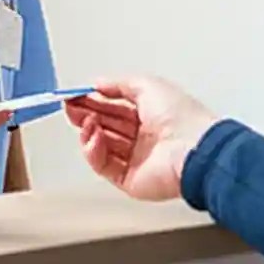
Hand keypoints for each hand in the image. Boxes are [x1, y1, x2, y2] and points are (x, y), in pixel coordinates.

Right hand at [65, 76, 219, 201]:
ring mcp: (136, 159)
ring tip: (84, 121)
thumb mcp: (147, 86)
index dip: (94, 100)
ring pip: (101, 146)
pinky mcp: (130, 179)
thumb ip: (118, 84)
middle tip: (70, 106)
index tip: (75, 95)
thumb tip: (98, 84)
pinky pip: (103, 165)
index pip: (115, 107)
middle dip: (86, 114)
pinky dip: (93, 151)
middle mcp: (144, 137)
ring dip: (88, 132)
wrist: (192, 150)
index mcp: (151, 114)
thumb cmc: (181, 117)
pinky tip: (92, 137)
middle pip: (106, 125)